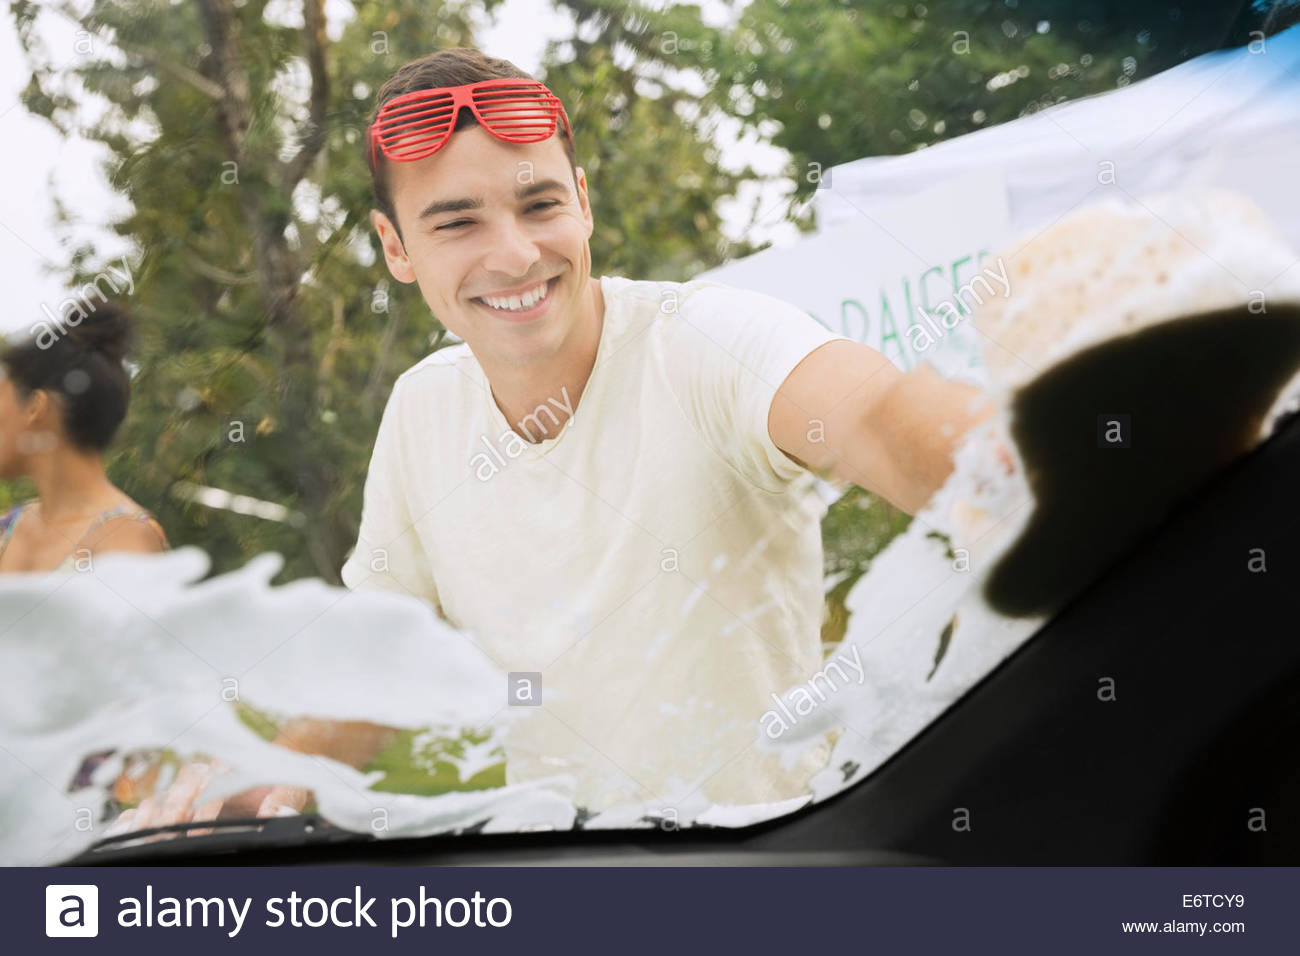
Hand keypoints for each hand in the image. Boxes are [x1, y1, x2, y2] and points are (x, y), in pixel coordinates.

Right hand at [102, 759, 311, 840]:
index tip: (199, 834)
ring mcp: (185, 788)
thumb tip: (272, 815)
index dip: (204, 811)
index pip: (213, 786)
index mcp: (231, 769)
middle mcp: (203, 775)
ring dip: (149, 817)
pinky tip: (122, 834)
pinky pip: (146, 806)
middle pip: (180, 788)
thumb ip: (283, 800)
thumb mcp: (289, 789)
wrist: (270, 766)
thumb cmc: (276, 781)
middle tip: (164, 837)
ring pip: (161, 795)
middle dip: (171, 813)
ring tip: (139, 839)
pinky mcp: (172, 802)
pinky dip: (132, 818)